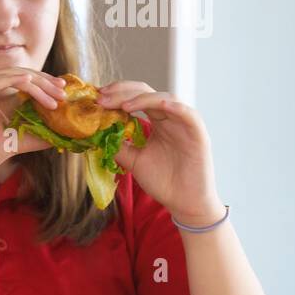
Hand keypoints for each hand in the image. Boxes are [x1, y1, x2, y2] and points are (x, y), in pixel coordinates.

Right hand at [0, 68, 67, 195]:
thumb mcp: (14, 142)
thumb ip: (33, 134)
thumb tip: (60, 133)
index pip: (19, 80)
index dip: (43, 82)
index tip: (63, 91)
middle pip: (18, 74)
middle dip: (44, 81)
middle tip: (63, 92)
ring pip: (11, 77)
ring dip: (37, 84)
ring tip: (55, 97)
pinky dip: (17, 81)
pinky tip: (33, 84)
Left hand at [94, 81, 223, 222]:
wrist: (184, 202)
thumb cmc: (163, 180)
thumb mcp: (133, 160)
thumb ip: (118, 145)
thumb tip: (97, 133)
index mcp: (156, 121)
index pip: (136, 98)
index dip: (116, 94)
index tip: (96, 98)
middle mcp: (170, 118)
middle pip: (147, 92)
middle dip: (123, 92)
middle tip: (102, 97)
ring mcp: (185, 124)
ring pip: (165, 98)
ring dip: (143, 98)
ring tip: (123, 105)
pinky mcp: (198, 134)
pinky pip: (188, 114)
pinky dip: (174, 106)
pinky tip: (159, 104)